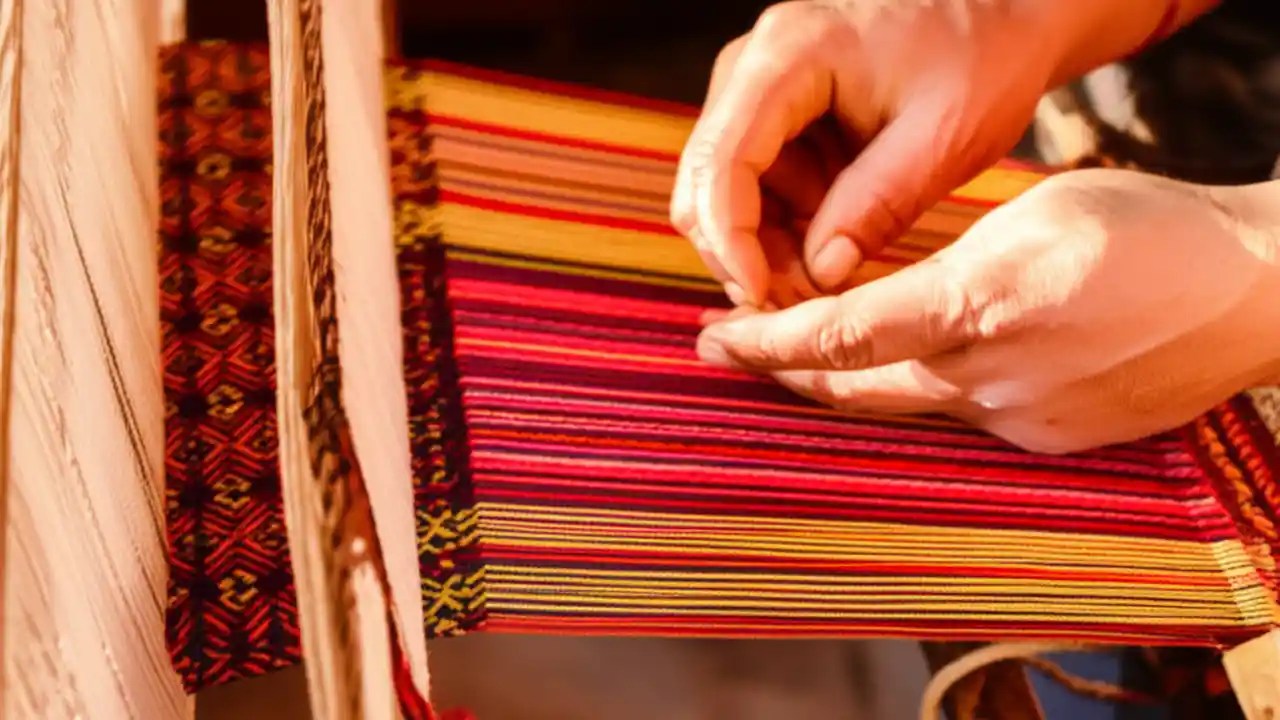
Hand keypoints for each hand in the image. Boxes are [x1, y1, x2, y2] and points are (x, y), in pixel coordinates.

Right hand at [670, 0, 1220, 306]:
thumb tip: (818, 275)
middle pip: (704, 181)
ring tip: (824, 282)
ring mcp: (759, 90)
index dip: (730, 239)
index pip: (722, 159)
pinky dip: (780, 231)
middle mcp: (754, 67)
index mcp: (789, 55)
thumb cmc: (982, 54)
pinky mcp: (775, 115)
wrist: (1004, 12)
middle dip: (741, 253)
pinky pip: (754, 188)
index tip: (761, 297)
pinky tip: (827, 251)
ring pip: (722, 194)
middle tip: (797, 306)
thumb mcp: (943, 137)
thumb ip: (877, 206)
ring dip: (761, 248)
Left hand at [696, 169, 1279, 453]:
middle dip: (781, 375)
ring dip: (848, 386)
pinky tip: (916, 369)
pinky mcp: (1048, 443)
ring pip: (902, 411)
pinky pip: (960, 423)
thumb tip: (883, 298)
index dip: (765, 345)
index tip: (712, 340)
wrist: (1250, 294)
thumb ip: (944, 260)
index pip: (839, 338)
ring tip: (806, 356)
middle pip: (852, 393)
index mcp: (978, 306)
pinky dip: (921, 396)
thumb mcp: (1029, 211)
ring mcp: (1020, 424)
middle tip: (729, 351)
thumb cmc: (1145, 229)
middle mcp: (989, 381)